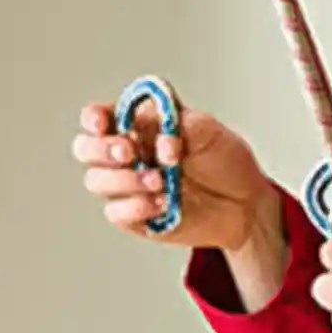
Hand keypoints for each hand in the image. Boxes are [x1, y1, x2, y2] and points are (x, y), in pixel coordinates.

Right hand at [71, 98, 279, 251]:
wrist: (245, 202)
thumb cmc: (224, 160)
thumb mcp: (210, 132)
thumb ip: (184, 125)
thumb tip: (163, 140)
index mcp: (139, 125)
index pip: (101, 117)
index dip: (94, 117)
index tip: (103, 121)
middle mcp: (127, 154)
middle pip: (86, 149)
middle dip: (101, 149)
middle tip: (129, 151)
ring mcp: (128, 186)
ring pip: (97, 181)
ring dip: (124, 179)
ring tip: (160, 181)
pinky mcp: (136, 216)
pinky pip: (117, 213)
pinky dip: (135, 206)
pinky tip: (161, 203)